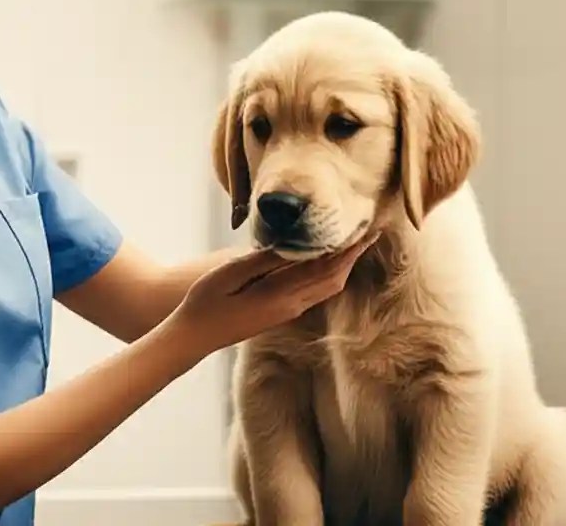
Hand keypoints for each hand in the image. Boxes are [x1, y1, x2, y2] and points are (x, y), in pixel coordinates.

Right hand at [163, 240, 369, 356]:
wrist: (194, 336)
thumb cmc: (205, 302)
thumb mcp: (229, 274)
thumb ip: (262, 260)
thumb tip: (293, 243)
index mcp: (280, 295)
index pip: (324, 268)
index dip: (347, 249)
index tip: (365, 230)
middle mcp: (290, 306)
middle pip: (333, 280)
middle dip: (353, 256)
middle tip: (371, 231)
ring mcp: (287, 312)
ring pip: (327, 288)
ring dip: (344, 265)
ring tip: (355, 243)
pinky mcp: (281, 313)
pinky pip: (316, 291)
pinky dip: (329, 273)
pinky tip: (327, 261)